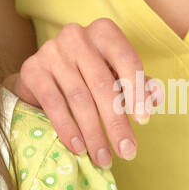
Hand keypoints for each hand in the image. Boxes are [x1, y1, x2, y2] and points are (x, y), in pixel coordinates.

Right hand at [14, 18, 157, 167]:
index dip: (137, 92)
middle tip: (127, 151)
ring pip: (79, 98)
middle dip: (116, 122)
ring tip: (103, 158)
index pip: (126, 60)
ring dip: (93, 133)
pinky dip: (67, 129)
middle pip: (102, 84)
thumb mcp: (114, 74)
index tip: (143, 121)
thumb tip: (156, 98)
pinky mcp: (32, 70)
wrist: (41, 74)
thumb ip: (137, 85)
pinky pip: (53, 104)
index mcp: (103, 32)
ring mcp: (51, 52)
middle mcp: (77, 36)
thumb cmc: (86, 74)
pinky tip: (78, 147)